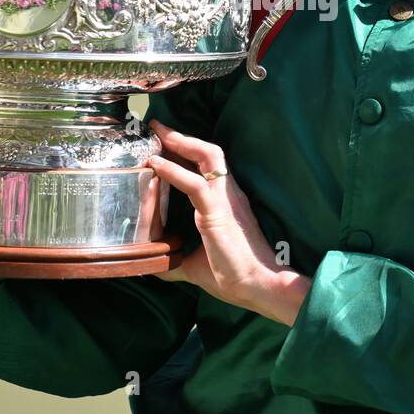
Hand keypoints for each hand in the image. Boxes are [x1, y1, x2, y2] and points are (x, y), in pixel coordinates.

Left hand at [145, 120, 310, 326]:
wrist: (259, 286)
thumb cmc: (234, 276)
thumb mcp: (195, 265)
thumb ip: (175, 259)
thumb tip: (153, 262)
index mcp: (226, 202)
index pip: (207, 166)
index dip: (186, 150)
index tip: (165, 141)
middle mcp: (228, 193)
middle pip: (208, 151)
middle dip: (182, 136)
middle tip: (158, 126)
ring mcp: (225, 199)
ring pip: (206, 156)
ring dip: (180, 142)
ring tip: (158, 134)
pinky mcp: (217, 212)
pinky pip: (194, 183)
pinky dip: (173, 170)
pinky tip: (156, 165)